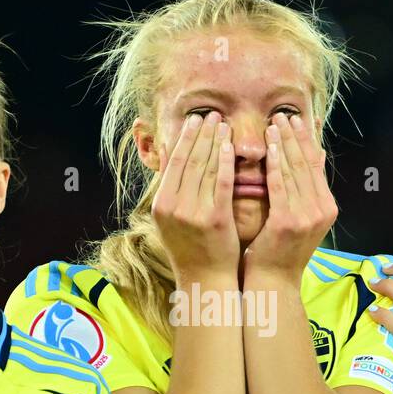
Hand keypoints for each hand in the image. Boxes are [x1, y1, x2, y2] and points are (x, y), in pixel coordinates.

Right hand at [152, 111, 239, 281]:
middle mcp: (173, 206)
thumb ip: (169, 185)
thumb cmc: (191, 248)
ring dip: (215, 141)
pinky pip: (221, 183)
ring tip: (223, 123)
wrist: (205, 280)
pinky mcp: (215, 219)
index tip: (196, 120)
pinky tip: (232, 147)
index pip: (173, 162)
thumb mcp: (171, 218)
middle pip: (189, 160)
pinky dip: (226, 162)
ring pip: (205, 167)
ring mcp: (193, 213)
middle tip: (212, 114)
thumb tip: (165, 150)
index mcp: (161, 204)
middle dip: (201, 133)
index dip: (185, 137)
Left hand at [242, 113, 337, 282]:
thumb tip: (316, 153)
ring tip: (273, 123)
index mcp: (327, 207)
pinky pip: (279, 185)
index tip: (297, 119)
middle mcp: (322, 210)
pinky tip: (266, 147)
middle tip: (283, 114)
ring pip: (294, 170)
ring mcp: (307, 216)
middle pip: (307, 164)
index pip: (317, 165)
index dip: (306, 140)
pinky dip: (273, 163)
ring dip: (283, 144)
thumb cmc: (280, 250)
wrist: (273, 282)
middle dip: (294, 136)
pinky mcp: (288, 222)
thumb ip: (305, 188)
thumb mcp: (299, 216)